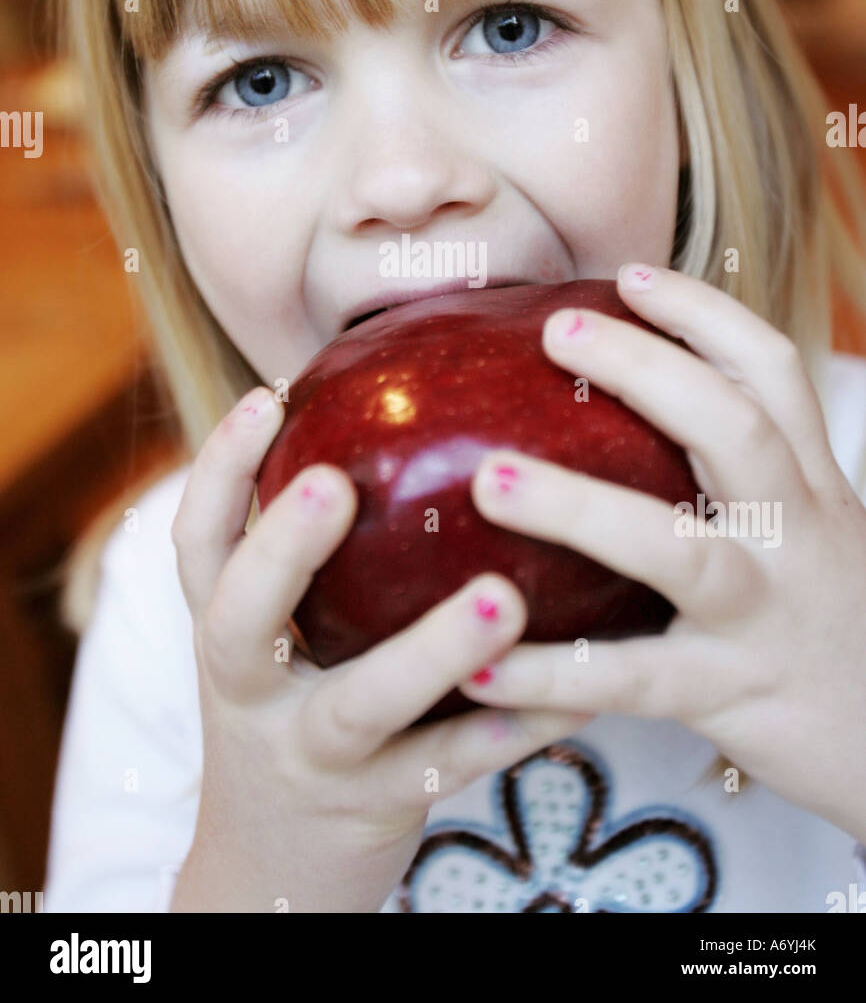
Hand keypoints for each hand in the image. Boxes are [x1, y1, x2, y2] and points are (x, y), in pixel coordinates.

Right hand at [169, 386, 586, 912]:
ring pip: (361, 704)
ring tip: (503, 596)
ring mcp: (309, 755)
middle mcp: (249, 691)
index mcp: (227, 632)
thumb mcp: (277, 641)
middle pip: (242, 617)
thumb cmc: (295, 712)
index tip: (268, 397)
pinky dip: (514, 723)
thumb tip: (401, 421)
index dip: (220, 470)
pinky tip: (579, 687)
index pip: (198, 543)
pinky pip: (453, 762)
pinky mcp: (376, 807)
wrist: (272, 872)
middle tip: (337, 485)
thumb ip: (315, 559)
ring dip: (432, 647)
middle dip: (282, 549)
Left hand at [460, 262, 865, 843]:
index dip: (703, 314)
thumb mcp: (807, 534)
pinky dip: (552, 673)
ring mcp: (765, 615)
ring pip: (677, 550)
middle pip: (732, 428)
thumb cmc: (827, 624)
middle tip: (556, 330)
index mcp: (810, 485)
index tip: (631, 275)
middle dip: (646, 369)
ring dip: (577, 508)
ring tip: (489, 477)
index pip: (770, 372)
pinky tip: (479, 664)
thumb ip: (740, 482)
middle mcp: (797, 535)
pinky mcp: (730, 695)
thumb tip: (618, 423)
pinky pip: (632, 681)